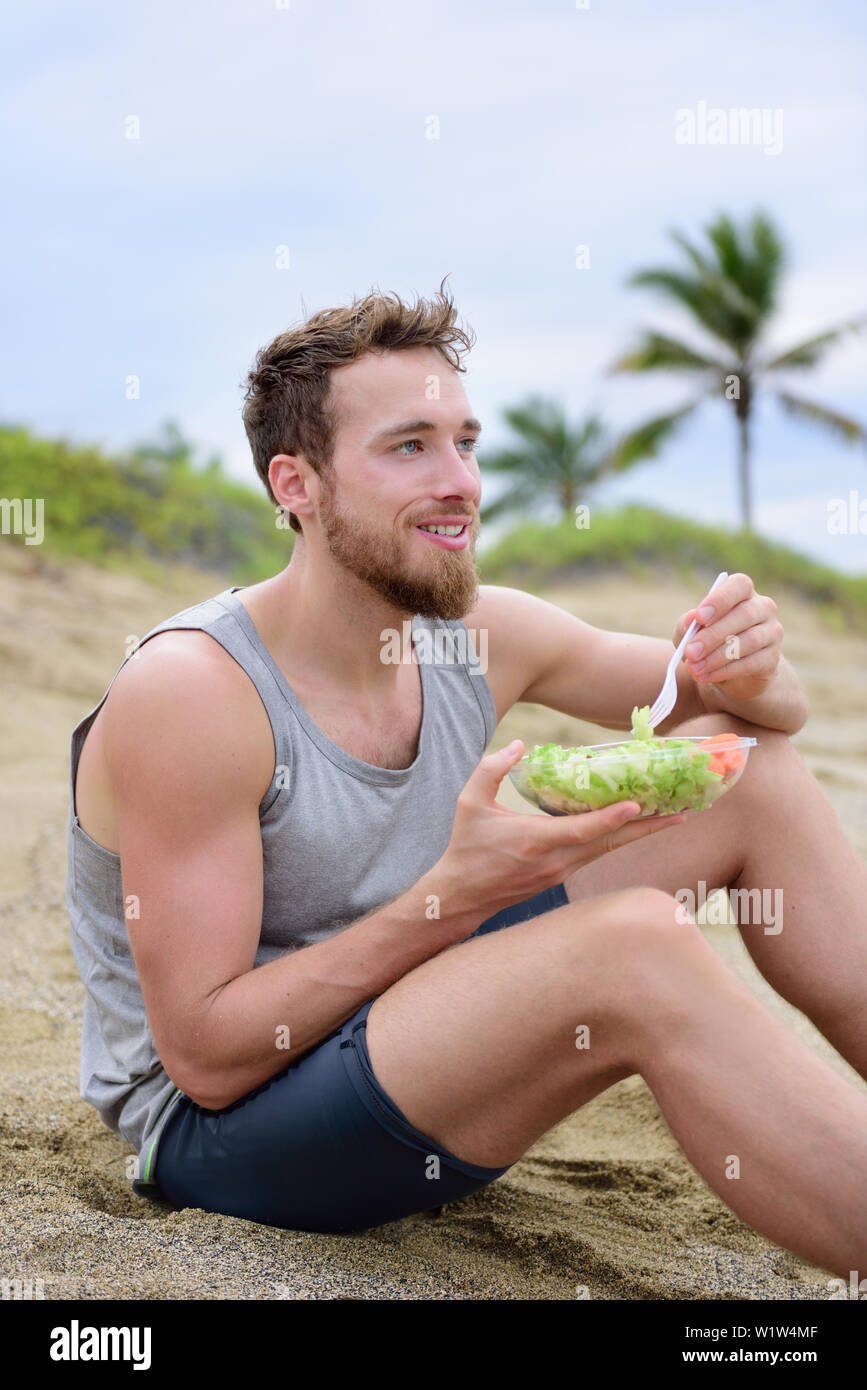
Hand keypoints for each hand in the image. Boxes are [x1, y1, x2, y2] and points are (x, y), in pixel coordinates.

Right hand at [434, 741, 684, 936]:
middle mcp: (556, 860)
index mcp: (535, 841)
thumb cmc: (466, 847)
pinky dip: (618, 840)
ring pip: (608, 851)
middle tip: (682, 814)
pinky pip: (597, 854)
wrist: (462, 895)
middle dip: (648, 829)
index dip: (611, 819)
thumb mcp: (469, 802)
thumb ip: (492, 769)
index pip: (582, 830)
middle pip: (610, 844)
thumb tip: (521, 745)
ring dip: (639, 834)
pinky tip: (632, 827)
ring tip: (669, 817)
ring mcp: (561, 872)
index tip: (637, 805)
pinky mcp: (561, 876)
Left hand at [673, 572, 783, 702]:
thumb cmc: (707, 642)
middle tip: (690, 651)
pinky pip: (752, 663)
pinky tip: (706, 676)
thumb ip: (687, 623)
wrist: (728, 672)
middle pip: (744, 614)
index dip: (720, 599)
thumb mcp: (689, 632)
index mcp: (743, 593)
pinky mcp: (772, 658)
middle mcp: (763, 608)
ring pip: (750, 641)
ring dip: (717, 656)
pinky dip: (726, 671)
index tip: (699, 617)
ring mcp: (772, 632)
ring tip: (695, 668)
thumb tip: (691, 619)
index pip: (740, 585)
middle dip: (713, 635)